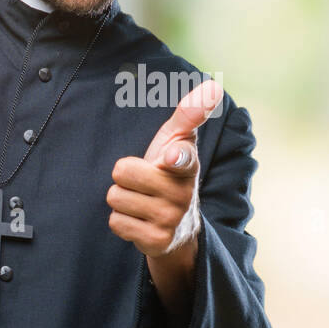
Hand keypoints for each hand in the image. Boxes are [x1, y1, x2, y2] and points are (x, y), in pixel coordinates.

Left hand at [107, 79, 223, 258]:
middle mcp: (182, 193)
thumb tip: (213, 86)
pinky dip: (122, 221)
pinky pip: (115, 222)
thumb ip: (191, 114)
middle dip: (125, 176)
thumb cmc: (171, 172)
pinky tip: (139, 220)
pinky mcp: (156, 241)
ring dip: (122, 199)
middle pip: (121, 172)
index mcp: (188, 165)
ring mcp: (170, 219)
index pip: (182, 157)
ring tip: (141, 201)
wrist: (178, 227)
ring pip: (115, 197)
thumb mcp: (179, 141)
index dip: (175, 155)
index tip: (172, 155)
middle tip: (143, 183)